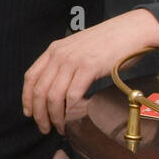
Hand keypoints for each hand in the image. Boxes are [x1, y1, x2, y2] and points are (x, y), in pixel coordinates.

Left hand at [22, 9, 158, 134]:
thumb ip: (65, 64)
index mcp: (54, 49)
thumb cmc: (108, 43)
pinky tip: (72, 119)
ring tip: (59, 127)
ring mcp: (73, 60)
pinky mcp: (89, 67)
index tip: (29, 113)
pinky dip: (70, 111)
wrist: (131, 30)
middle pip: (39, 90)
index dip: (26, 98)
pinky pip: (73, 95)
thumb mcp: (78, 49)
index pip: (30, 77)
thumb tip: (57, 90)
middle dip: (39, 114)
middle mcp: (59, 54)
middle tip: (44, 128)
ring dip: (53, 116)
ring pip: (53, 96)